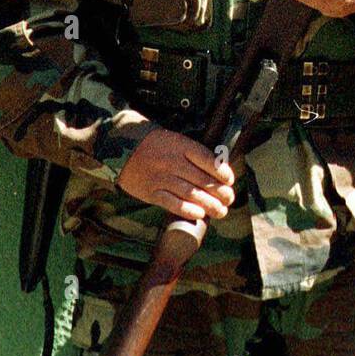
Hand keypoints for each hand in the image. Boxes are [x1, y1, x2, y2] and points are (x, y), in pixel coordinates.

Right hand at [117, 128, 236, 221]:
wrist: (123, 148)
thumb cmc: (157, 145)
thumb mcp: (177, 141)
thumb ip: (195, 154)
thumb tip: (219, 171)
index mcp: (182, 147)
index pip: (207, 160)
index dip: (222, 172)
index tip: (230, 181)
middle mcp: (173, 162)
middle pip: (202, 180)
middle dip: (219, 192)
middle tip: (230, 200)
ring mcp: (161, 178)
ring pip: (190, 194)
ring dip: (209, 204)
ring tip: (221, 211)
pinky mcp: (151, 192)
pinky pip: (172, 203)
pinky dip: (187, 210)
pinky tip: (200, 214)